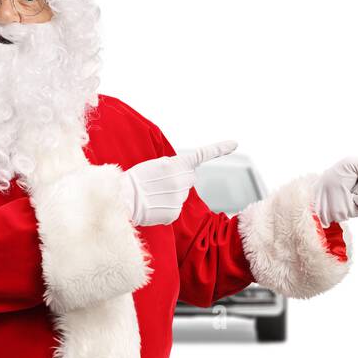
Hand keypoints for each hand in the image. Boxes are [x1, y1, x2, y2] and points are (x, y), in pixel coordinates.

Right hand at [120, 140, 237, 225]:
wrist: (123, 198)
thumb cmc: (136, 179)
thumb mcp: (156, 164)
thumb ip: (175, 168)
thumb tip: (187, 176)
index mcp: (177, 164)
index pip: (202, 154)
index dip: (219, 148)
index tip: (235, 143)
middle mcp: (182, 181)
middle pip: (189, 178)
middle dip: (179, 179)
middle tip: (159, 181)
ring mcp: (180, 198)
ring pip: (181, 194)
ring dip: (171, 193)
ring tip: (153, 193)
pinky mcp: (174, 213)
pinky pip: (175, 208)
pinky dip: (166, 207)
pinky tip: (154, 204)